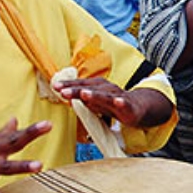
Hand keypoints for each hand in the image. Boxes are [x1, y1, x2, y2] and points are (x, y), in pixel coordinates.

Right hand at [0, 119, 49, 192]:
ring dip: (23, 165)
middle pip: (14, 142)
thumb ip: (2, 133)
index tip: (49, 123)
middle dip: (30, 134)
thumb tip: (15, 119)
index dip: (33, 129)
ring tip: (39, 165)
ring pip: (7, 166)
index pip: (17, 135)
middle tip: (47, 126)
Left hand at [54, 77, 169, 126]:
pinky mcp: (128, 106)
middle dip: (76, 90)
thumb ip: (81, 99)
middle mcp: (106, 89)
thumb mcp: (94, 102)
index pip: (80, 85)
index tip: (55, 86)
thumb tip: (65, 96)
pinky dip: (121, 102)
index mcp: (97, 87)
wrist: (137, 107)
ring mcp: (117, 96)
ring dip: (95, 95)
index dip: (68, 85)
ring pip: (105, 96)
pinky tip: (117, 101)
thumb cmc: (112, 104)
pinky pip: (124, 104)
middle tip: (63, 91)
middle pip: (89, 89)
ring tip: (84, 94)